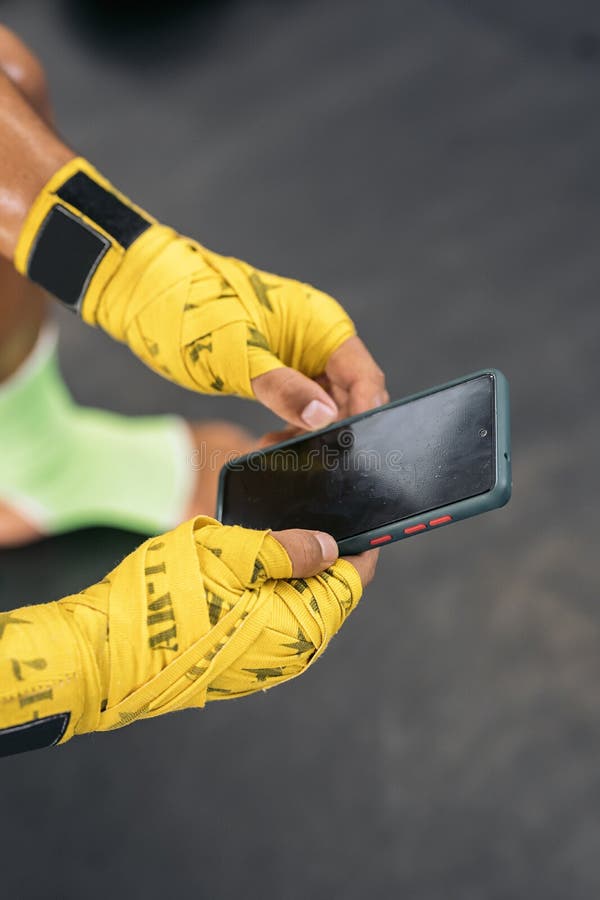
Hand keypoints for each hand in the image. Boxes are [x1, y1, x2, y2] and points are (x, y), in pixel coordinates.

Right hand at [0, 516, 377, 752]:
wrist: (105, 654)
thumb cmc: (164, 602)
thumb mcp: (232, 555)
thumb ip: (288, 548)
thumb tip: (330, 546)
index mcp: (302, 625)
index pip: (354, 578)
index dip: (358, 542)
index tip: (353, 511)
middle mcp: (293, 652)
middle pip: (328, 591)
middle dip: (321, 551)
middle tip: (296, 512)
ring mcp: (266, 662)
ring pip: (298, 603)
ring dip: (290, 570)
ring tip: (263, 535)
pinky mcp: (240, 663)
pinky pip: (271, 619)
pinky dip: (268, 590)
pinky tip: (241, 566)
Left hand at [15, 158, 388, 428]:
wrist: (144, 295)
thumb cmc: (191, 310)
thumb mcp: (239, 356)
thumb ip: (284, 388)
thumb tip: (325, 419)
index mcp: (321, 324)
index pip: (364, 378)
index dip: (363, 416)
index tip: (349, 451)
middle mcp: (316, 339)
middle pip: (349, 396)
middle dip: (333, 431)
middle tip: (310, 462)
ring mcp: (296, 355)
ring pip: (323, 406)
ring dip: (308, 434)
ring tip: (280, 454)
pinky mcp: (275, 369)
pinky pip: (298, 405)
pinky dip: (289, 427)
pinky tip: (270, 445)